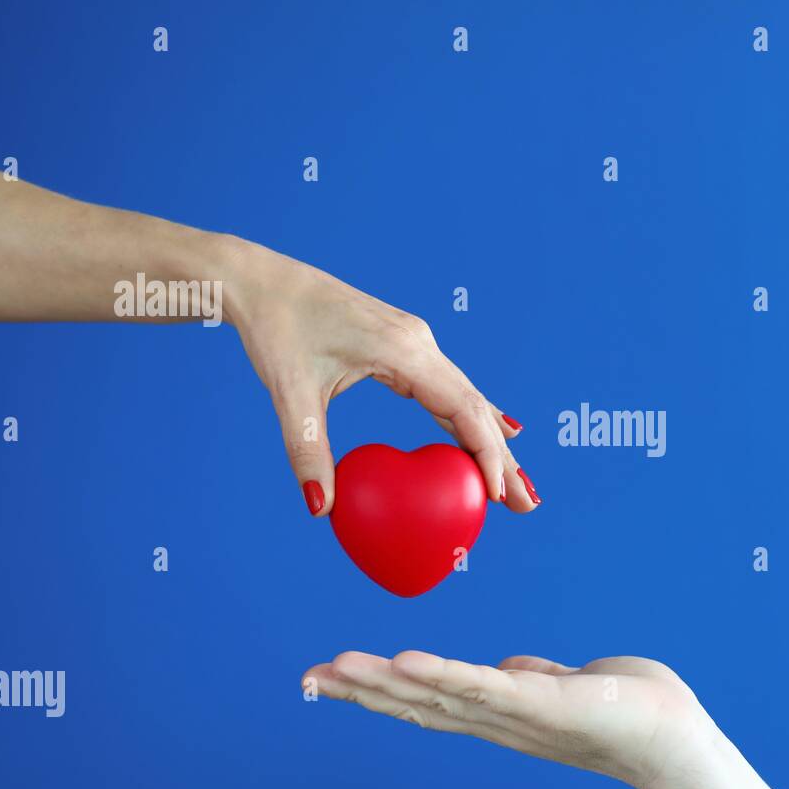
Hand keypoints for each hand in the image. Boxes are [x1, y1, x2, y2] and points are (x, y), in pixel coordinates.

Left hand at [222, 238, 539, 516]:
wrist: (262, 280)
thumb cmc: (275, 329)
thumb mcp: (289, 392)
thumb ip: (307, 450)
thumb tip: (320, 508)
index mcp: (403, 350)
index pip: (462, 408)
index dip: (485, 453)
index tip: (495, 495)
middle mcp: (420, 343)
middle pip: (476, 407)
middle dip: (503, 458)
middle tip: (526, 505)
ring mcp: (416, 341)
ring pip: (468, 398)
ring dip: (492, 442)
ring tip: (515, 485)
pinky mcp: (404, 345)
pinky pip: (449, 388)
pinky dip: (471, 419)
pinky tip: (495, 434)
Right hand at [303, 650, 714, 788]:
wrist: (679, 743)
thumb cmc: (632, 710)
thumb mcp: (570, 685)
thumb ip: (535, 677)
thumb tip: (512, 667)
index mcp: (503, 712)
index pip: (430, 699)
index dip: (381, 688)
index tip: (334, 674)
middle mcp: (501, 721)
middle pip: (420, 702)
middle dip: (362, 689)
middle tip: (307, 675)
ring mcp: (520, 716)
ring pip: (441, 696)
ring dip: (386, 683)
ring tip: (336, 667)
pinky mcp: (547, 705)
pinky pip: (488, 689)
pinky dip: (445, 675)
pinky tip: (405, 662)